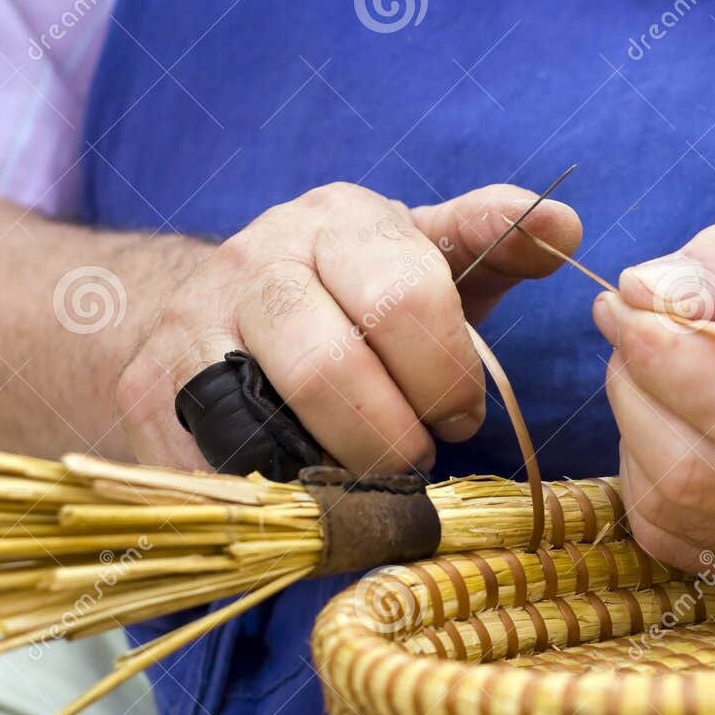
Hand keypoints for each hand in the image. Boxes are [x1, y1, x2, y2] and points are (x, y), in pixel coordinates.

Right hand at [117, 182, 580, 472]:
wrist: (198, 307)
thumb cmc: (346, 294)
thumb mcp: (421, 256)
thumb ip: (494, 242)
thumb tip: (564, 225)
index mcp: (341, 222)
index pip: (405, 295)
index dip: (445, 375)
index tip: (461, 414)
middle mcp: (260, 259)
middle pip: (332, 366)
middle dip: (394, 434)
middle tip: (418, 454)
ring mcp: (196, 325)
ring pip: (273, 420)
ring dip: (337, 469)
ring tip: (366, 475)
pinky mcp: (151, 392)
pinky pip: (224, 464)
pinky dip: (278, 493)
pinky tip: (305, 487)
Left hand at [595, 173, 714, 596]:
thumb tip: (643, 293)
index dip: (654, 350)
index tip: (623, 299)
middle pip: (692, 465)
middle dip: (636, 386)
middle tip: (643, 328)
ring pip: (675, 508)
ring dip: (639, 430)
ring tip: (670, 371)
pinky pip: (682, 540)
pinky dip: (655, 480)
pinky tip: (688, 426)